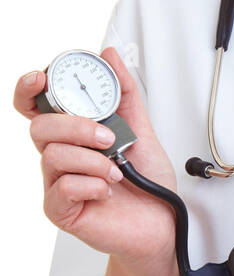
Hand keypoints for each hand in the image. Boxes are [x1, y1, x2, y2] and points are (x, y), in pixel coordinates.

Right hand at [14, 46, 178, 264]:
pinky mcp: (60, 209)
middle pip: (40, 127)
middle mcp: (58, 156)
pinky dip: (91, 184)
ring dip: (93, 160)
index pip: (34, 106)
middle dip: (76, 126)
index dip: (28, 89)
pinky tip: (107, 190)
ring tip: (117, 170)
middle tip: (108, 137)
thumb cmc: (147, 179)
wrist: (163, 221)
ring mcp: (55, 183)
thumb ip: (124, 93)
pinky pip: (62, 187)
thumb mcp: (140, 128)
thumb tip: (110, 54)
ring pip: (53, 156)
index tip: (41, 77)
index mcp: (70, 134)